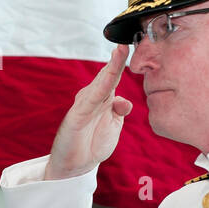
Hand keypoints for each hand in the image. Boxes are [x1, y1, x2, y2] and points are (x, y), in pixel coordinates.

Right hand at [43, 45, 132, 179]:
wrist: (74, 166)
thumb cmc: (92, 144)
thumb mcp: (113, 126)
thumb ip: (119, 111)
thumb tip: (124, 101)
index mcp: (103, 99)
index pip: (114, 77)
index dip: (122, 62)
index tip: (133, 46)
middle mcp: (92, 98)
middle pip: (107, 75)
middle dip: (117, 58)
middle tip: (127, 41)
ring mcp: (84, 105)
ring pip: (100, 83)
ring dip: (111, 67)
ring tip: (120, 51)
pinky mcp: (76, 116)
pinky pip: (90, 99)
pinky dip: (100, 87)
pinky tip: (109, 78)